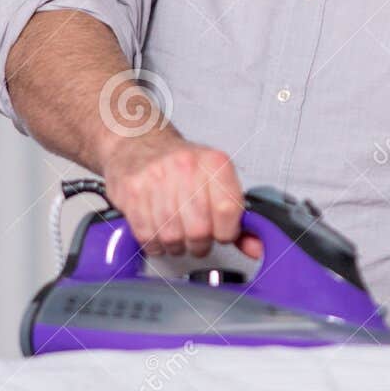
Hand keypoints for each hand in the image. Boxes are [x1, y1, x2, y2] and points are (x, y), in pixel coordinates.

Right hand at [100, 133, 262, 259]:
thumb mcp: (216, 181)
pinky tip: (158, 231)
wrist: (140, 144)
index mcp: (214, 163)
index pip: (228, 211)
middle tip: (197, 236)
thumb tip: (257, 246)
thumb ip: (238, 216)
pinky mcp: (132, 192)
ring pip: (172, 237)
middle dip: (200, 243)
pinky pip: (147, 236)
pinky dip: (155, 243)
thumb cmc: (182, 165)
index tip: (222, 231)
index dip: (226, 231)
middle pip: (200, 230)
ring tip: (177, 232)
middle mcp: (186, 166)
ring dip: (176, 244)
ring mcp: (156, 178)